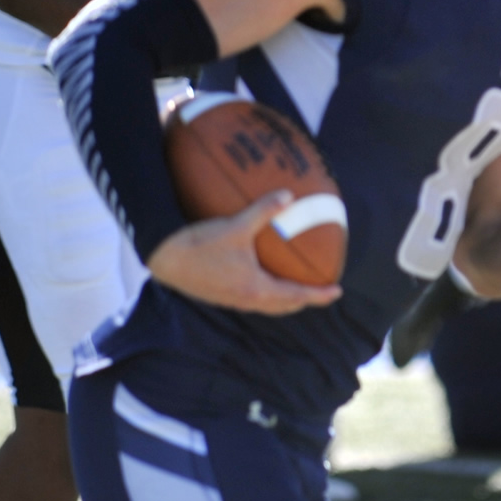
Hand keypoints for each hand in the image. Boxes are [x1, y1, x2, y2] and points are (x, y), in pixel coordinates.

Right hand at [145, 191, 342, 314]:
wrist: (163, 259)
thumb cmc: (199, 245)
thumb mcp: (235, 226)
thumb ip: (263, 211)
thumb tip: (288, 195)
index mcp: (256, 289)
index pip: (297, 296)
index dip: (319, 294)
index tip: (337, 291)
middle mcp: (246, 300)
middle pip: (284, 305)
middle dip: (304, 299)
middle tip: (320, 288)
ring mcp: (232, 300)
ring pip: (268, 305)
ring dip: (286, 299)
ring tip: (297, 286)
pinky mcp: (220, 296)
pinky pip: (253, 300)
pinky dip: (268, 294)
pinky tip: (264, 278)